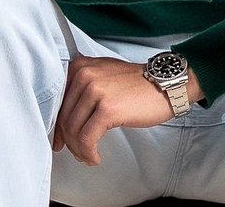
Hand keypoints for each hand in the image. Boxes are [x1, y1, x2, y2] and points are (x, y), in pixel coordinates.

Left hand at [50, 55, 203, 164]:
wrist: (166, 84)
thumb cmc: (137, 85)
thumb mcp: (105, 76)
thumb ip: (83, 90)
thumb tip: (63, 122)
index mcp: (80, 66)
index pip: (58, 102)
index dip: (57, 126)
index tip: (61, 140)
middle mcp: (85, 75)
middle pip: (64, 118)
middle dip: (70, 141)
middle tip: (79, 152)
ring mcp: (95, 91)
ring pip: (74, 131)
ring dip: (79, 150)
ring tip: (89, 156)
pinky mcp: (107, 109)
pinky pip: (87, 139)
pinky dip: (88, 153)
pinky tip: (95, 158)